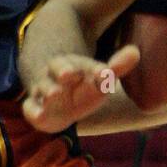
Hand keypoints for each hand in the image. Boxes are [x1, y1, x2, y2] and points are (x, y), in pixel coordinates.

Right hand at [22, 43, 138, 131]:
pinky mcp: (35, 107)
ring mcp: (45, 90)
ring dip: (48, 90)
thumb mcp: (100, 77)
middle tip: (69, 74)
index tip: (104, 73)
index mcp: (78, 67)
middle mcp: (59, 76)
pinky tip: (39, 115)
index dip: (96, 70)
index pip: (87, 66)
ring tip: (53, 94)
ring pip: (44, 88)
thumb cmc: (83, 84)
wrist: (53, 92)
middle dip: (64, 71)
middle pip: (59, 69)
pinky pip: (30, 108)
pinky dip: (33, 111)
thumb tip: (135, 51)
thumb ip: (117, 66)